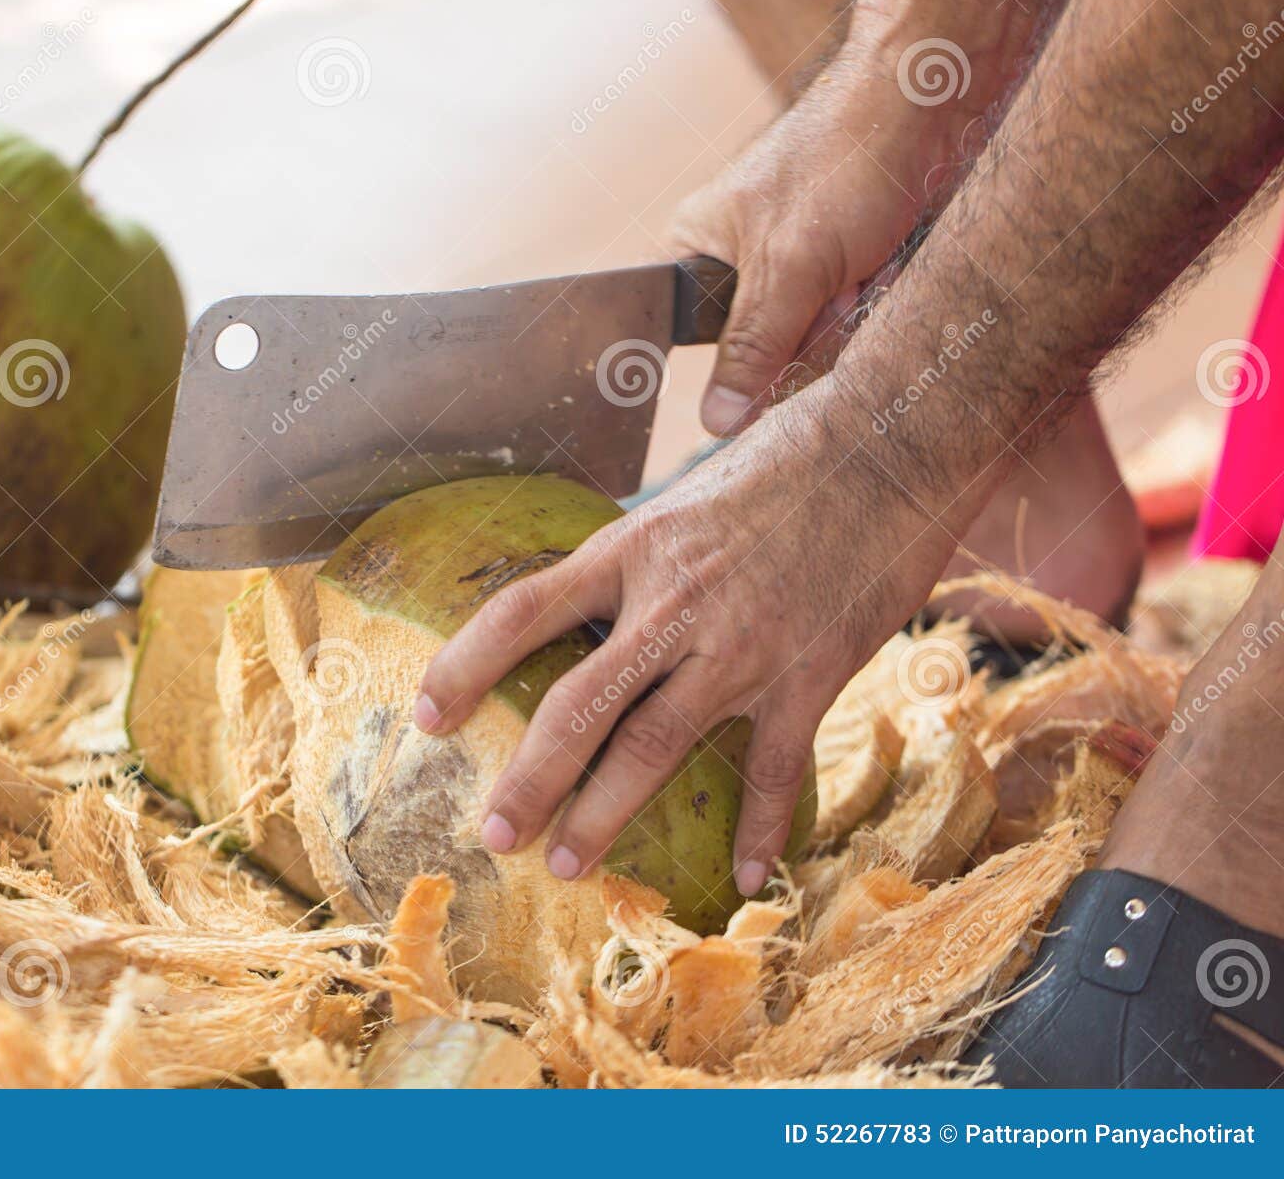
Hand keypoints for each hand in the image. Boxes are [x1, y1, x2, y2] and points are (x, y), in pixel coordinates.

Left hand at [413, 377, 959, 894]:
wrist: (893, 442)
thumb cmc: (790, 453)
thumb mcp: (689, 493)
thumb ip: (644, 555)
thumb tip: (604, 594)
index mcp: (632, 548)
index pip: (521, 612)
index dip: (463, 666)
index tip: (426, 714)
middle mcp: (671, 604)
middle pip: (575, 705)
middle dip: (527, 779)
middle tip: (493, 833)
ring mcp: (740, 647)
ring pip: (652, 749)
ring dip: (602, 815)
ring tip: (568, 865)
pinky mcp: (808, 675)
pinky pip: (772, 772)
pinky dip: (758, 831)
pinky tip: (744, 878)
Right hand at [668, 68, 943, 436]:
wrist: (934, 98)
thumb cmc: (846, 158)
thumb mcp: (789, 268)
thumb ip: (751, 350)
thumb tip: (714, 423)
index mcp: (696, 245)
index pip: (683, 335)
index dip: (724, 354)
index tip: (765, 340)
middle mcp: (740, 258)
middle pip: (759, 350)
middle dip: (805, 330)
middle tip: (831, 285)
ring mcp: (795, 263)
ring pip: (811, 340)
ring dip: (847, 314)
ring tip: (864, 264)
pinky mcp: (845, 266)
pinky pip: (851, 320)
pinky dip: (875, 302)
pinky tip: (888, 263)